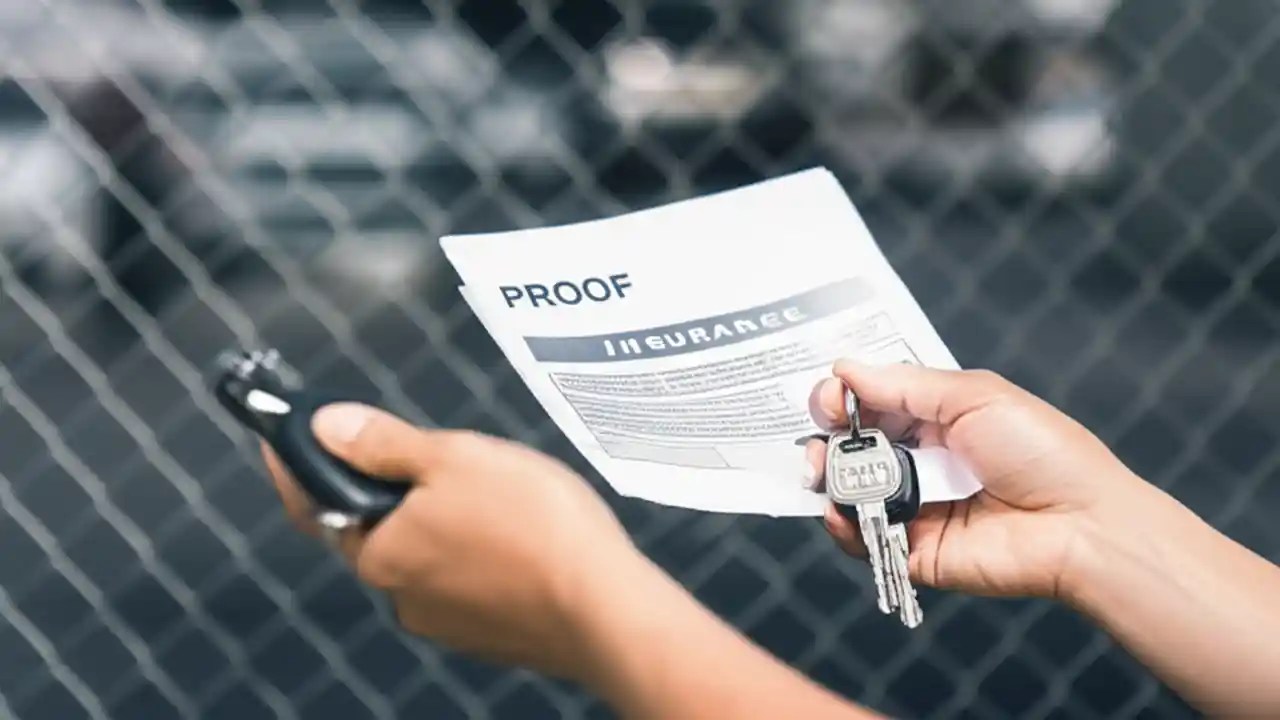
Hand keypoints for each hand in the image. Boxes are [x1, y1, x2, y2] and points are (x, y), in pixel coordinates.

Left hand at [261, 403, 647, 679]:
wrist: (605, 608)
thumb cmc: (534, 526)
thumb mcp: (455, 457)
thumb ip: (384, 443)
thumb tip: (326, 426)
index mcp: (380, 550)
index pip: (313, 503)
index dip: (294, 465)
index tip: (278, 436)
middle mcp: (401, 594)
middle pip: (378, 529)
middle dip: (396, 492)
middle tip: (436, 454)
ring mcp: (446, 621)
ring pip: (428, 556)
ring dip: (444, 525)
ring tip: (501, 495)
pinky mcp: (488, 635)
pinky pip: (468, 582)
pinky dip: (480, 556)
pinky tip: (520, 536)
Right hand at [805, 361, 1156, 600]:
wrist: (1083, 525)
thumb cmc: (1043, 452)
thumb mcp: (974, 397)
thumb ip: (904, 385)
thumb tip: (844, 368)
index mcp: (937, 420)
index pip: (872, 404)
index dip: (844, 397)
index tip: (830, 396)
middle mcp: (921, 462)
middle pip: (852, 446)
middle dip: (826, 435)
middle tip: (821, 433)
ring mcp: (914, 508)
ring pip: (848, 490)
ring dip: (825, 476)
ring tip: (823, 470)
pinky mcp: (911, 550)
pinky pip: (862, 538)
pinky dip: (841, 524)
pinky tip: (839, 510)